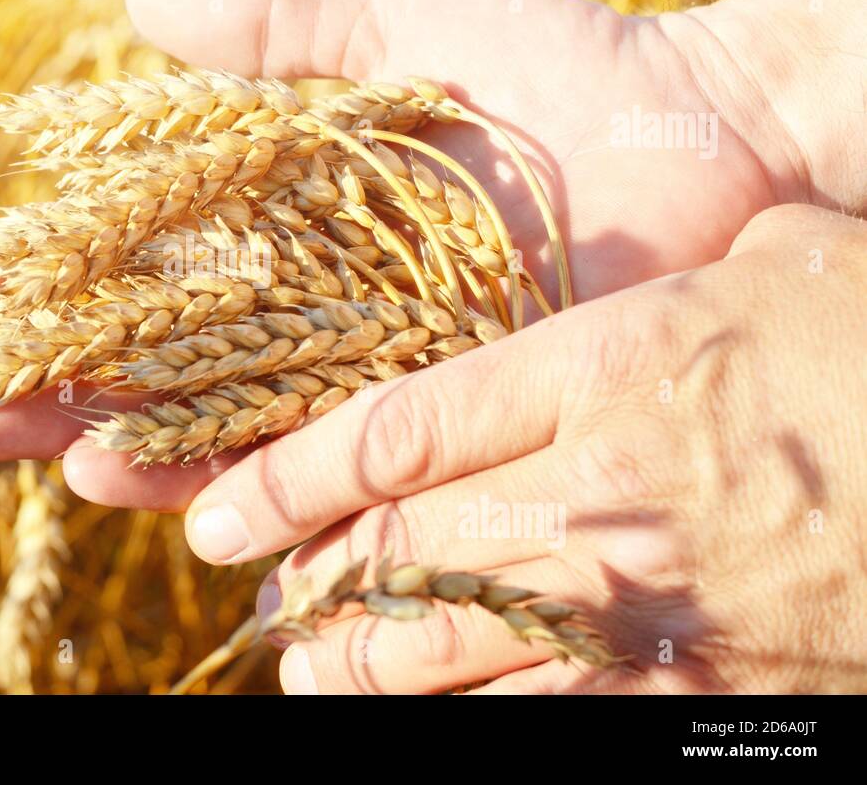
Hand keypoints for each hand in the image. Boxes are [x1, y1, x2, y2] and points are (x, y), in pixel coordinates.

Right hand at [0, 0, 811, 502]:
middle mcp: (298, 308)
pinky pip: (296, 459)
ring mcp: (350, 372)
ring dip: (88, 434)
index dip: (31, 290)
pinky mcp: (414, 419)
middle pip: (136, 356)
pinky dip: (207, 471)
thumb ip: (273, 30)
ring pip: (194, 420)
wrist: (704, 135)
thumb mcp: (397, 32)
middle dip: (29, 379)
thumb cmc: (560, 74)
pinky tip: (124, 477)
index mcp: (278, 221)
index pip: (126, 267)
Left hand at [196, 204, 865, 692]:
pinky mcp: (702, 697)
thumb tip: (624, 287)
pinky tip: (432, 712)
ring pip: (446, 656)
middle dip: (308, 587)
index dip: (282, 483)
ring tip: (315, 671)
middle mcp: (601, 494)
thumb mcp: (776, 270)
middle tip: (263, 599)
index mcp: (603, 369)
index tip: (214, 514)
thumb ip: (663, 290)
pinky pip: (543, 721)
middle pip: (395, 557)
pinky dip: (468, 720)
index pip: (386, 435)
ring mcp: (647, 610)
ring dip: (361, 670)